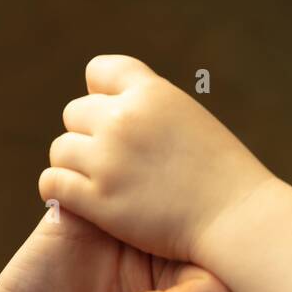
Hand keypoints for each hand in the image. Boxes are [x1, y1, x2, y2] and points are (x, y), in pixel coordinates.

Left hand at [39, 55, 271, 263]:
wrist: (238, 219)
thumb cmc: (222, 177)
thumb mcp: (190, 121)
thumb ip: (151, 110)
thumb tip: (111, 105)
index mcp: (151, 93)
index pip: (99, 71)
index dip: (101, 96)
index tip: (117, 124)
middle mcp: (124, 119)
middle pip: (74, 114)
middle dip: (88, 137)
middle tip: (112, 166)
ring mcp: (109, 159)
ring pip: (61, 150)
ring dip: (74, 166)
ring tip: (99, 186)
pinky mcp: (99, 200)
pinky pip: (53, 183)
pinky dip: (59, 191)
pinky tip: (77, 202)